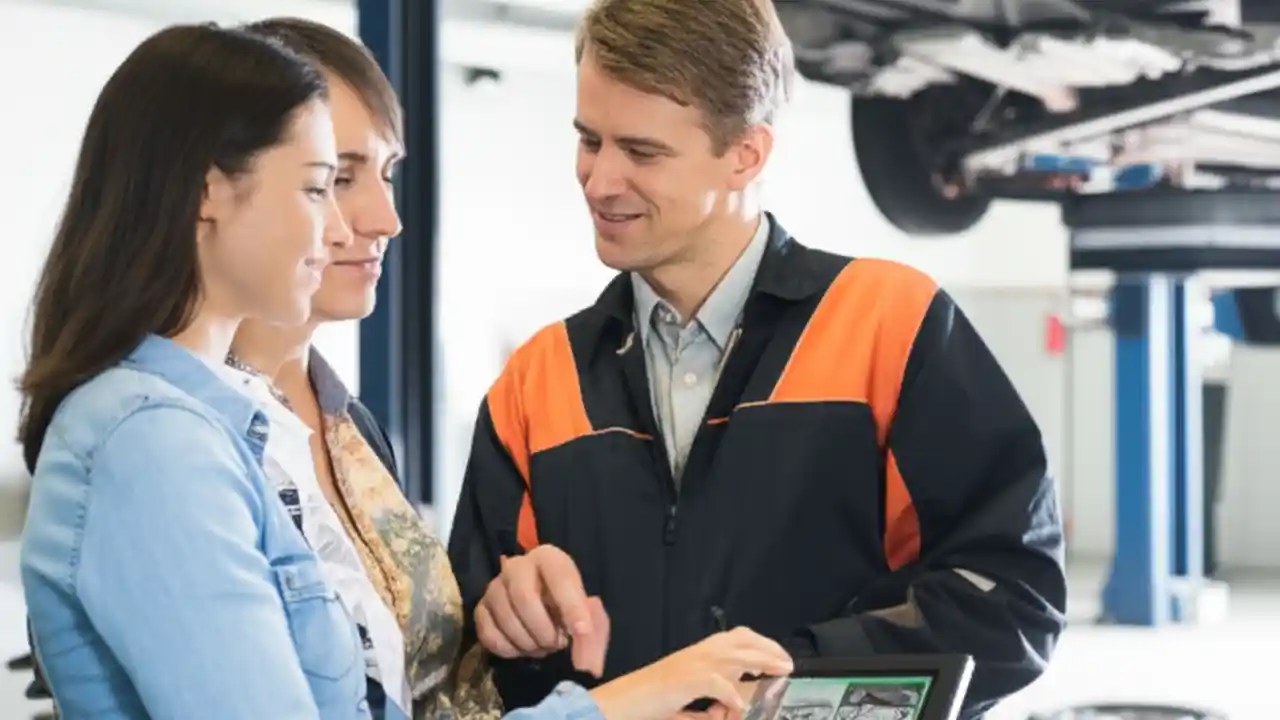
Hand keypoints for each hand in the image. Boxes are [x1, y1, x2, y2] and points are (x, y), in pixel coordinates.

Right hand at [475, 545, 608, 675]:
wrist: (544, 611)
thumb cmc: (568, 608)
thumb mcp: (589, 617)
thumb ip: (592, 635)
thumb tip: (585, 657)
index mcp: (548, 559)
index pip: (559, 578)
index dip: (571, 607)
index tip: (581, 631)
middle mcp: (516, 566)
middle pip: (523, 598)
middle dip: (543, 629)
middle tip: (557, 644)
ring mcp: (494, 587)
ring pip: (505, 618)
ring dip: (527, 642)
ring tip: (543, 647)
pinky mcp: (480, 608)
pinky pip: (488, 634)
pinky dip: (508, 650)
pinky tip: (522, 649)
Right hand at [589, 627, 793, 719]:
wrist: (621, 702)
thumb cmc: (648, 701)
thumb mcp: (686, 699)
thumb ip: (709, 703)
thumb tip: (731, 707)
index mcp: (697, 654)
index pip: (736, 637)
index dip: (760, 643)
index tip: (778, 656)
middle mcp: (697, 654)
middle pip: (741, 642)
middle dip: (768, 650)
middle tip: (787, 664)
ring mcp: (691, 665)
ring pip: (734, 656)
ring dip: (760, 663)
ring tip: (778, 673)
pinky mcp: (686, 681)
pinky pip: (718, 684)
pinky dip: (732, 693)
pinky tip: (739, 705)